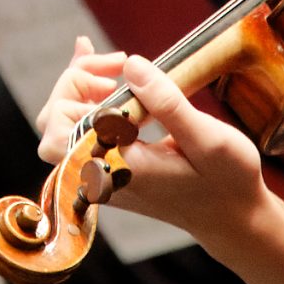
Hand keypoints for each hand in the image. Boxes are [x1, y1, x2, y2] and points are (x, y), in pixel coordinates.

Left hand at [33, 40, 269, 247]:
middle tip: (120, 65)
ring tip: (116, 68)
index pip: (60, 126)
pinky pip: (81, 134)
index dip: (79, 84)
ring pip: (62, 127)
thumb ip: (167, 104)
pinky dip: (89, 100)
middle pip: (52, 123)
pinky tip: (109, 75)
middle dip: (77, 82)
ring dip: (82, 89)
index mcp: (119, 168)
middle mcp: (102, 176)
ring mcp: (103, 176)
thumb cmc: (226, 181)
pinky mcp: (110, 170)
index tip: (122, 67)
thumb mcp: (208, 138)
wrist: (232, 218)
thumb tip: (132, 66)